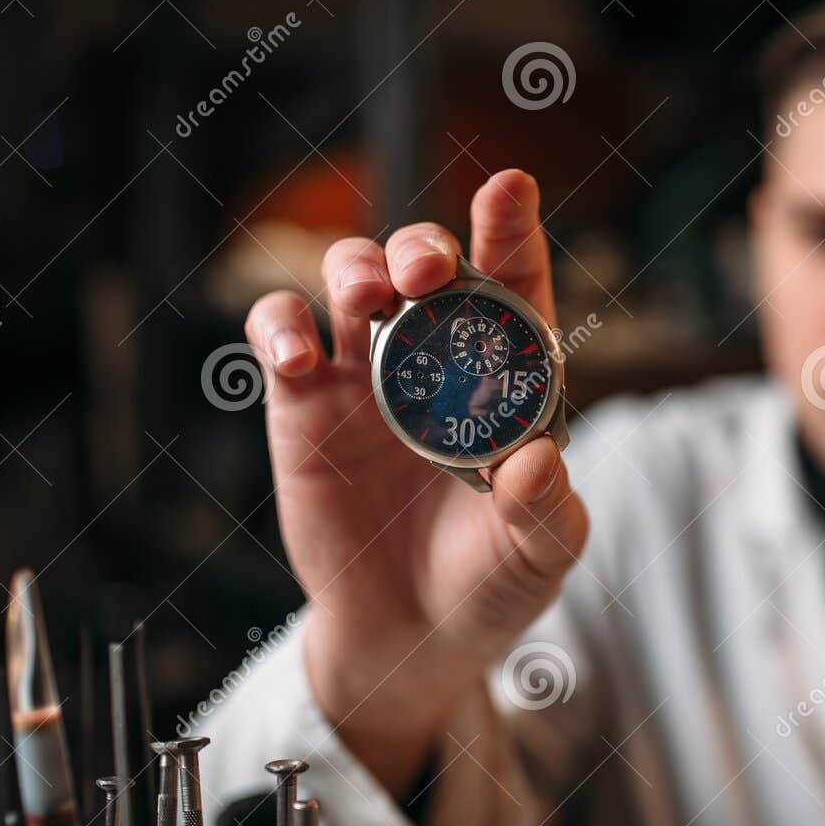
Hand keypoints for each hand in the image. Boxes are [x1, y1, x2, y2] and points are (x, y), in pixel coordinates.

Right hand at [243, 170, 588, 794]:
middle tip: (427, 267)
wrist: (410, 637)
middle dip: (423, 247)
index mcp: (506, 377)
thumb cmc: (490, 586)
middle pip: (425, 267)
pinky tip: (296, 355)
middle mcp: (437, 359)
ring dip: (355, 269)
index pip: (513, 288)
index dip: (509, 233)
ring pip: (351, 282)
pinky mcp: (304, 405)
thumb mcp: (538, 556)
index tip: (509, 188)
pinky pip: (282, 337)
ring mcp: (367, 375)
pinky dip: (280, 328)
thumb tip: (537, 460)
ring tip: (364, 297)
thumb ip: (544, 510)